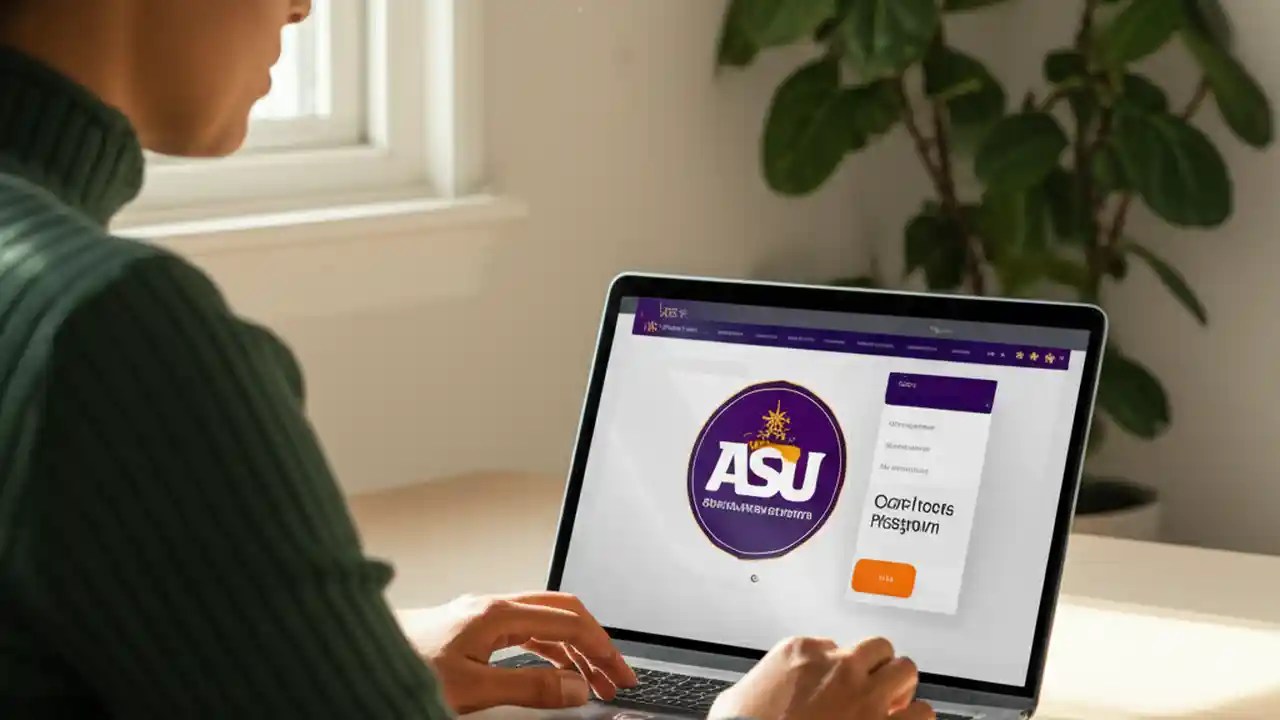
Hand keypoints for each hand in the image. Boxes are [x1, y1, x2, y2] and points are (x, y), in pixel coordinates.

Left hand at [398, 592, 637, 713]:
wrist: (357, 657)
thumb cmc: (403, 667)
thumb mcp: (472, 688)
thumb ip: (529, 687)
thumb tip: (575, 687)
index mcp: (497, 613)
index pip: (568, 622)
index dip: (601, 649)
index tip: (619, 674)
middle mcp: (492, 606)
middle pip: (563, 613)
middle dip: (595, 643)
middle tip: (615, 675)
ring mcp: (482, 614)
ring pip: (545, 622)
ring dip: (573, 649)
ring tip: (592, 680)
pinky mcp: (472, 628)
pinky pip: (525, 631)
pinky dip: (550, 649)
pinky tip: (555, 670)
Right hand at [710, 636, 932, 719]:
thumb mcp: (738, 696)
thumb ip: (767, 680)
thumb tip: (769, 687)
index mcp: (801, 652)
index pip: (834, 644)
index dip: (838, 666)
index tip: (835, 682)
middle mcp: (838, 667)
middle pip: (878, 649)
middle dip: (877, 668)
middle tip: (872, 687)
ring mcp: (864, 696)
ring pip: (905, 672)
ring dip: (900, 689)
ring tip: (894, 706)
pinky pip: (922, 713)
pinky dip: (916, 718)